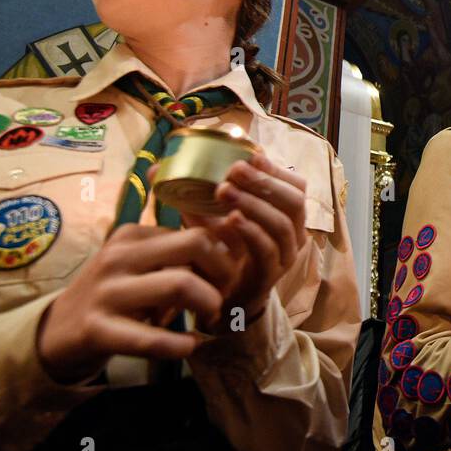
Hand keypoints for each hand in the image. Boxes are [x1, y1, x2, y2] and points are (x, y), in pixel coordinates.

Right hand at [36, 223, 234, 382]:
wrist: (56, 331)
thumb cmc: (113, 294)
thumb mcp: (138, 264)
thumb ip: (174, 254)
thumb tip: (228, 249)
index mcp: (132, 236)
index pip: (198, 233)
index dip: (222, 258)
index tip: (223, 280)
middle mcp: (118, 257)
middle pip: (195, 245)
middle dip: (223, 273)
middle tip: (223, 297)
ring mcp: (106, 292)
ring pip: (180, 285)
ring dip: (208, 304)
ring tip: (208, 319)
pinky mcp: (97, 330)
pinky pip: (151, 338)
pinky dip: (180, 345)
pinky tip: (189, 346)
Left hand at [175, 152, 309, 329]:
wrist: (221, 297)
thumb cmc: (220, 250)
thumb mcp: (210, 217)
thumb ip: (191, 193)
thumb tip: (155, 167)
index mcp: (285, 213)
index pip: (295, 184)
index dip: (274, 168)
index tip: (249, 154)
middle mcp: (293, 233)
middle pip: (294, 200)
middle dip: (264, 182)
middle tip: (234, 170)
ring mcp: (284, 256)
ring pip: (283, 224)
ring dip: (254, 203)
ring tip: (224, 190)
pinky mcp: (270, 276)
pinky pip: (268, 250)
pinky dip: (251, 232)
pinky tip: (230, 219)